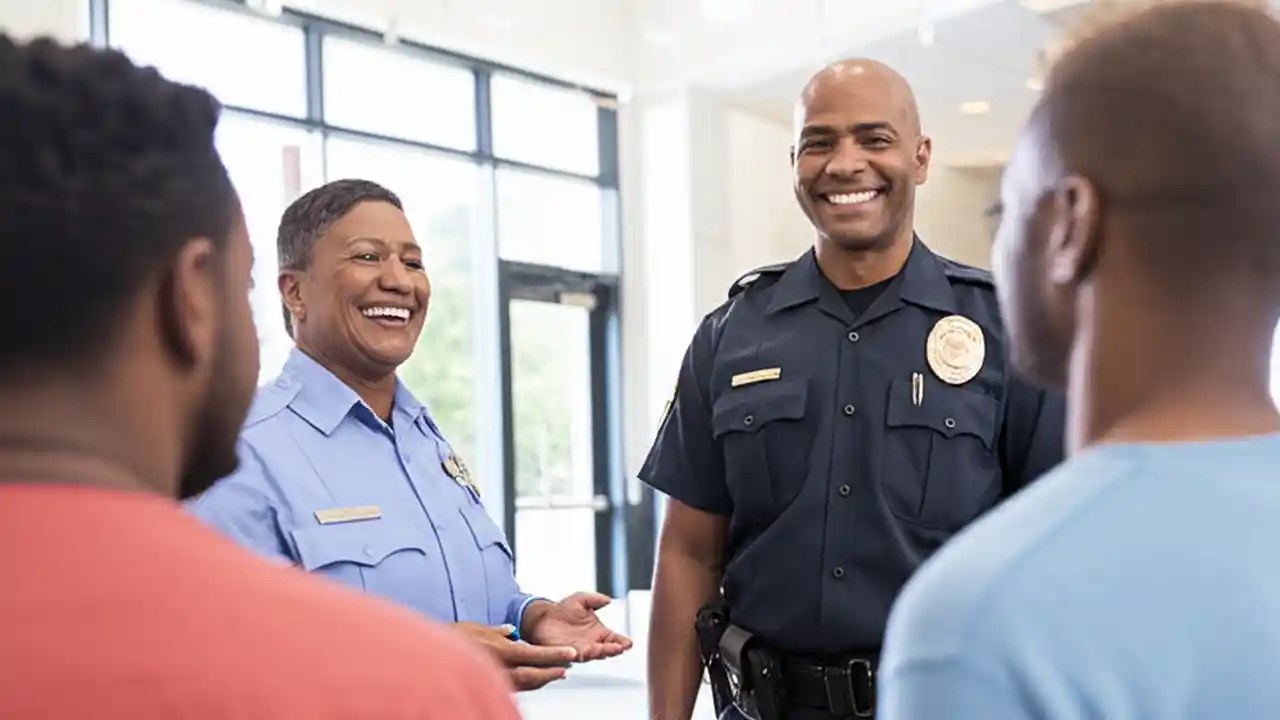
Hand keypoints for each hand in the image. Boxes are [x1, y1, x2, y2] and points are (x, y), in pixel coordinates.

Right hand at [455, 622, 576, 690]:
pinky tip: (534, 680)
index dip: (554, 655)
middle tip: (567, 667)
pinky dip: (527, 684)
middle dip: (552, 672)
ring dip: (541, 680)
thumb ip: (495, 630)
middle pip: (533, 674)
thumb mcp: (475, 628)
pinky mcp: (488, 687)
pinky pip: (513, 688)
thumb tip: (510, 631)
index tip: (570, 654)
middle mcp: (499, 667)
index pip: (533, 654)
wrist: (431, 660)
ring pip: (524, 685)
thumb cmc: (451, 641)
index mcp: (499, 650)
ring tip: (556, 674)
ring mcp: (494, 680)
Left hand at [522, 592, 634, 662]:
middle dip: (613, 649)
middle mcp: (592, 644)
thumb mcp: (580, 600)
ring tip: (607, 650)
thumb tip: (608, 599)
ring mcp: (580, 650)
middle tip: (620, 648)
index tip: (628, 643)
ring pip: (593, 654)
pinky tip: (583, 652)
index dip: (622, 642)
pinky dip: (580, 655)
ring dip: (600, 653)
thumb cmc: (562, 609)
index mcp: (599, 633)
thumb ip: (594, 599)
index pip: (614, 639)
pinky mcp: (566, 654)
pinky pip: (575, 656)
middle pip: (607, 649)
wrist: (542, 618)